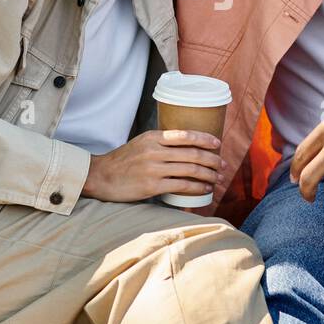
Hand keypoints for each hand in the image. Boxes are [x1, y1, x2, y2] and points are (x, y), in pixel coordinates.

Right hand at [83, 130, 226, 203]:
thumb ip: (160, 144)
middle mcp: (154, 151)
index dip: (204, 138)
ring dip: (209, 175)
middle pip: (192, 153)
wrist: (100, 177)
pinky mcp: (151, 186)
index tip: (217, 143)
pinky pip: (181, 185)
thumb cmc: (122, 161)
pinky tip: (205, 189)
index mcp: (153, 137)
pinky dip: (197, 187)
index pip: (185, 135)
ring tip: (218, 179)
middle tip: (223, 165)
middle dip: (212, 160)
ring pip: (190, 170)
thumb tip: (185, 147)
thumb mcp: (140, 144)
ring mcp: (153, 168)